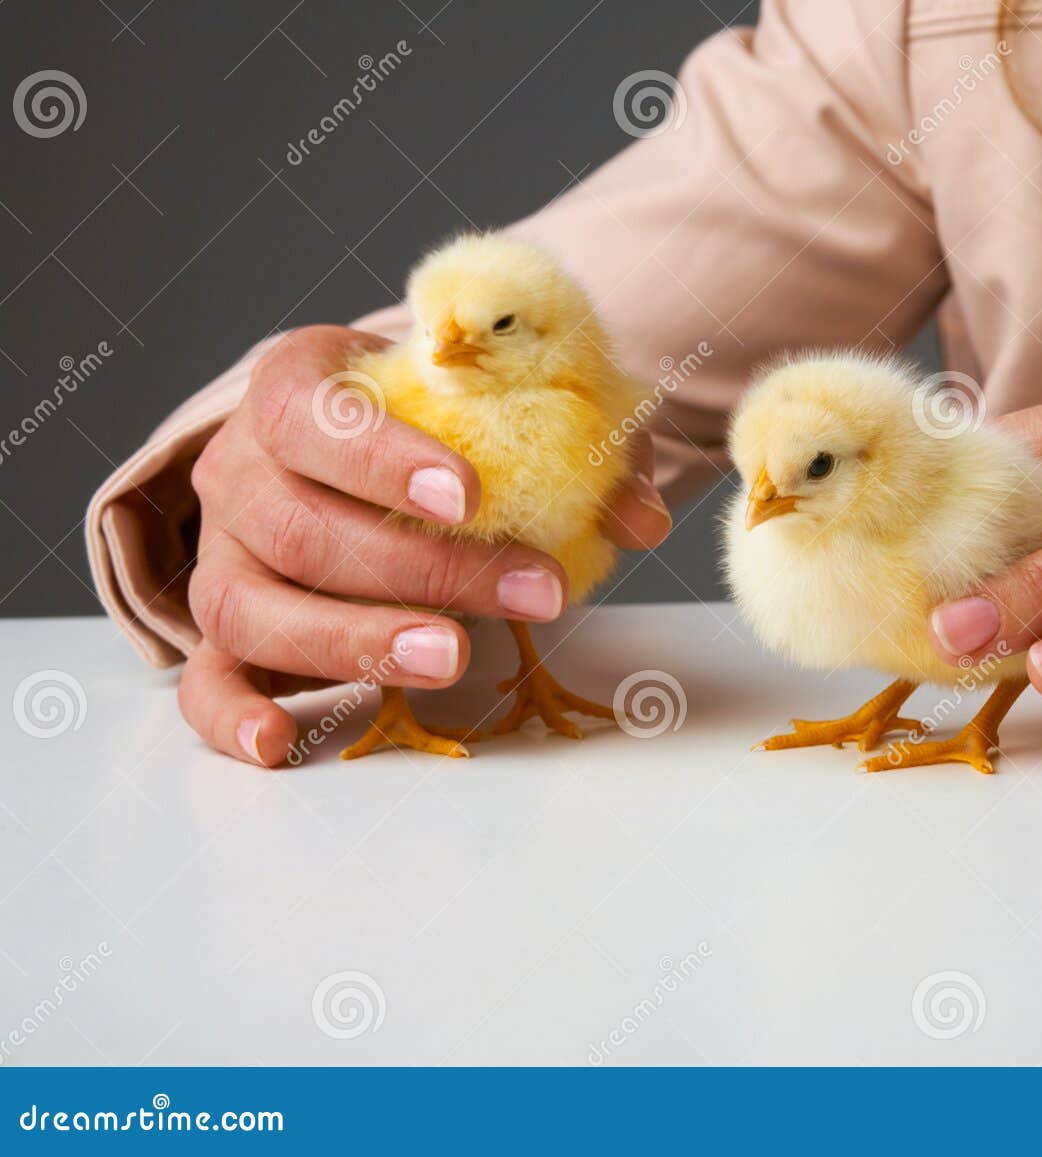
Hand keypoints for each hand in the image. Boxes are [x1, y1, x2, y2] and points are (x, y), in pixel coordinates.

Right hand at [182, 325, 671, 767]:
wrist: (364, 443)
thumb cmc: (440, 422)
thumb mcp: (515, 409)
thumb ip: (578, 451)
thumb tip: (642, 520)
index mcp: (295, 387)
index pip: (311, 415)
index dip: (381, 457)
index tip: (470, 498)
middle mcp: (241, 469)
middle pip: (300, 527)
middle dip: (421, 568)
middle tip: (531, 593)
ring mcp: (225, 555)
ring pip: (252, 607)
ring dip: (355, 640)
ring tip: (455, 657)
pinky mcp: (225, 632)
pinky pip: (203, 680)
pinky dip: (232, 715)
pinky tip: (285, 742)